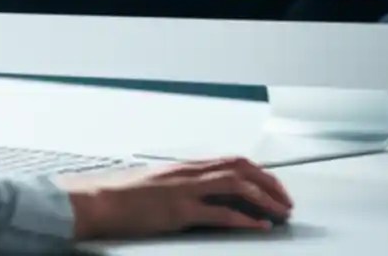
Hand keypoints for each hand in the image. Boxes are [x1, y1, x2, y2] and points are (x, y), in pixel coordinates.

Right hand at [56, 157, 294, 239]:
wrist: (100, 202)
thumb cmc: (126, 197)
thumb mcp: (162, 184)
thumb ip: (187, 187)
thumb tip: (212, 198)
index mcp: (187, 166)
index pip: (233, 161)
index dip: (260, 173)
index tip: (274, 188)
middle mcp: (190, 173)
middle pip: (242, 168)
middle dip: (271, 184)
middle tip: (287, 202)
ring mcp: (186, 191)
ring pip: (237, 186)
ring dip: (265, 200)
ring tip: (281, 214)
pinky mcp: (180, 211)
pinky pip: (221, 214)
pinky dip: (245, 220)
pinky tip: (259, 227)